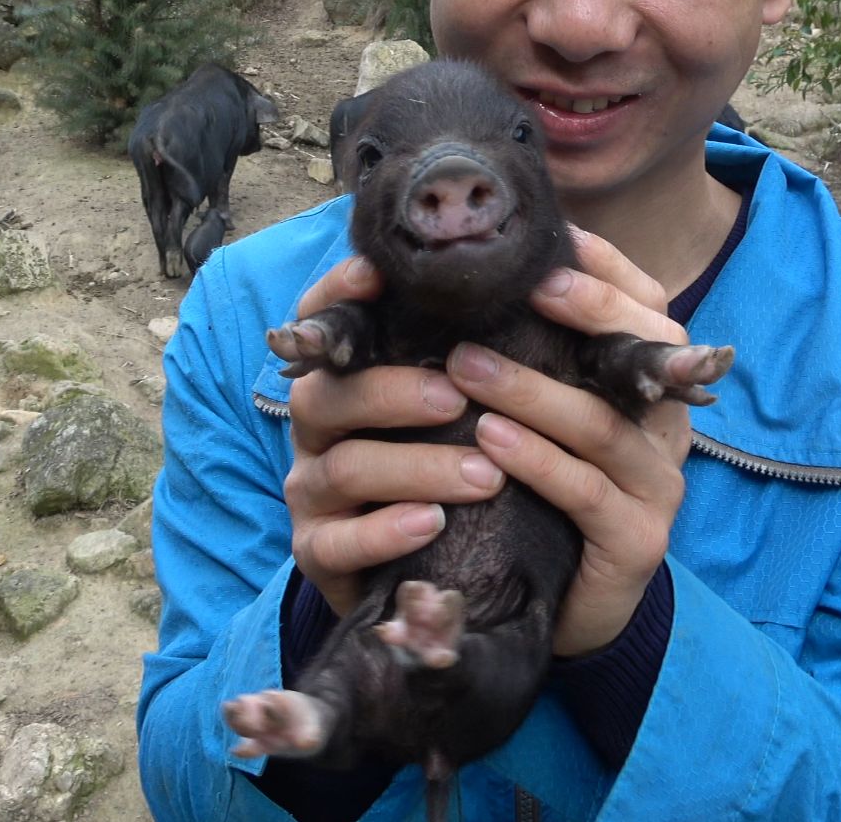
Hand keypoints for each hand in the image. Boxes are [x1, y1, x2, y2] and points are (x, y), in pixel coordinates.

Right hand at [280, 256, 506, 616]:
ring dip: (418, 467)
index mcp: (343, 379)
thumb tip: (528, 283)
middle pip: (329, 395)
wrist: (419, 565)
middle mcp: (316, 429)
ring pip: (347, 468)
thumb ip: (465, 355)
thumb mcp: (452, 407)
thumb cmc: (444, 462)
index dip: (338, 295)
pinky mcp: (318, 553)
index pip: (323, 325)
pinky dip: (387, 530)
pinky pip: (340, 542)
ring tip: (485, 476)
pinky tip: (433, 524)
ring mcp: (312, 492)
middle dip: (395, 392)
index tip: (377, 275)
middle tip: (459, 397)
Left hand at [448, 226, 690, 656]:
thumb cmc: (543, 494)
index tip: (554, 241)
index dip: (608, 273)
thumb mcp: (546, 417)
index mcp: (651, 390)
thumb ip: (536, 355)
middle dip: (586, 313)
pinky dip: (535, 460)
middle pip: (646, 355)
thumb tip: (481, 274)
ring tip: (467, 365)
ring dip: (533, 390)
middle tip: (521, 287)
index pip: (649, 311)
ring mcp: (659, 489)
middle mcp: (669, 431)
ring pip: (604, 425)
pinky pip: (586, 492)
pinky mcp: (637, 544)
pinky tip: (488, 438)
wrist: (564, 607)